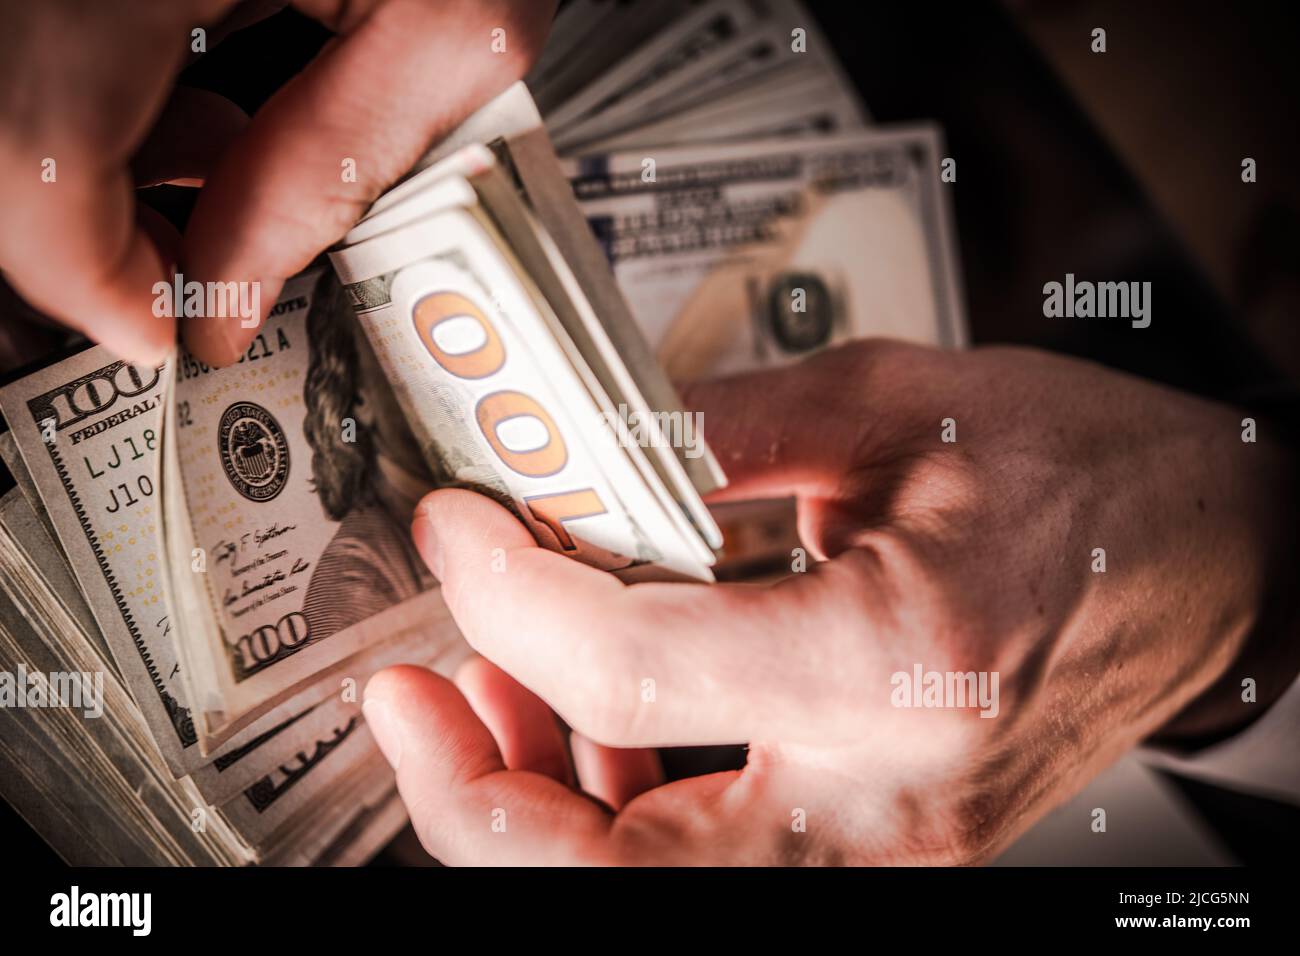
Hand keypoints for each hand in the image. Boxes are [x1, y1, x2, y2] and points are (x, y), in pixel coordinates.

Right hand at [0, 0, 552, 365]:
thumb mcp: (453, 21)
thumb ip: (337, 160)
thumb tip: (232, 293)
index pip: (33, 150)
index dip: (87, 277)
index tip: (169, 334)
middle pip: (8, 137)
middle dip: (84, 235)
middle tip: (188, 278)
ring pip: (17, 103)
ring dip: (95, 171)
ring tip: (219, 180)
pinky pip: (49, 54)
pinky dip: (110, 106)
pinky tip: (210, 109)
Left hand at [364, 340, 1298, 864]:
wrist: (1198, 556)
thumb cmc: (1084, 476)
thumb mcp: (891, 404)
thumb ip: (709, 429)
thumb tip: (569, 446)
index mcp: (895, 663)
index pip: (630, 671)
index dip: (504, 594)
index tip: (456, 529)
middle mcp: (884, 797)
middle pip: (614, 872)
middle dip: (474, 802)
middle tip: (408, 702)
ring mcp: (880, 845)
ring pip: (647, 884)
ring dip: (534, 804)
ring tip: (492, 683)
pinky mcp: (870, 843)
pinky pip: (703, 858)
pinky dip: (615, 804)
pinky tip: (591, 716)